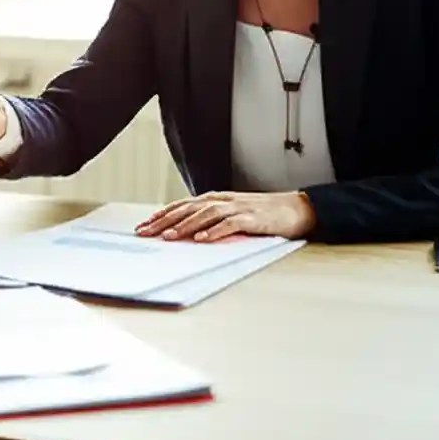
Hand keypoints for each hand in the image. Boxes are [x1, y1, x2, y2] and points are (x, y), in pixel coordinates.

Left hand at [135, 191, 315, 241]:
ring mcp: (237, 208)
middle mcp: (222, 200)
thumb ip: (209, 219)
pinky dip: (214, 231)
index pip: (181, 205)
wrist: (295, 209)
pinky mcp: (252, 219)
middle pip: (187, 209)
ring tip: (168, 237)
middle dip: (164, 221)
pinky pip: (230, 224)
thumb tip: (183, 233)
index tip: (142, 226)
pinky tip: (202, 240)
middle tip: (145, 233)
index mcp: (215, 199)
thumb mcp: (230, 213)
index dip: (161, 214)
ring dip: (185, 226)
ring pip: (205, 215)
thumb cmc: (261, 213)